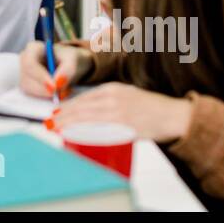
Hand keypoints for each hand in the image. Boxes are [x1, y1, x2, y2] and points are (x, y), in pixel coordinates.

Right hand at [20, 40, 84, 99]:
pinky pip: (32, 95)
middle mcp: (24, 59)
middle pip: (27, 78)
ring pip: (28, 88)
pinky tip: (56, 93)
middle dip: (44, 89)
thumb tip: (58, 83)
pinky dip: (45, 97)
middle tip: (61, 94)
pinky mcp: (27, 85)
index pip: (30, 63)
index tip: (54, 87)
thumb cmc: (68, 58)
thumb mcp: (73, 59)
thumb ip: (68, 69)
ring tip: (63, 91)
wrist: (68, 64)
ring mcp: (23, 73)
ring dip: (45, 94)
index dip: (40, 77)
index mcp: (33, 48)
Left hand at [49, 83, 192, 142]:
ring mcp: (118, 111)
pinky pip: (98, 128)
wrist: (174, 116)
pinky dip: (83, 131)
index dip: (69, 105)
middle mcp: (113, 97)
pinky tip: (74, 134)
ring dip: (68, 123)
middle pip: (82, 106)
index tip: (57, 112)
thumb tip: (90, 113)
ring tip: (55, 128)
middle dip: (63, 115)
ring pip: (86, 117)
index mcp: (113, 88)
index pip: (85, 97)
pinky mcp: (124, 124)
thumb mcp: (128, 96)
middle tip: (49, 122)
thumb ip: (109, 102)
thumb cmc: (152, 109)